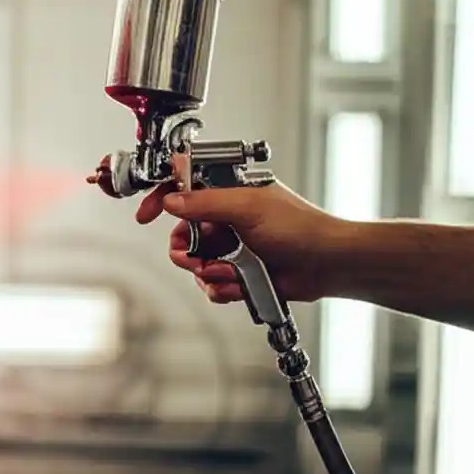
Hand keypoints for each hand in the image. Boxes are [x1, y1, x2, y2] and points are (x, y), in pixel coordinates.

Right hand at [135, 181, 343, 303]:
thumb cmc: (300, 228)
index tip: (147, 213)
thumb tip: (171, 201)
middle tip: (193, 257)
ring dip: (207, 270)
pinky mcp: (236, 271)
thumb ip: (205, 202)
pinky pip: (210, 283)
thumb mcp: (247, 207)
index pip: (183, 187)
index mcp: (228, 192)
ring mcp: (231, 245)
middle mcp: (226, 218)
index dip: (161, 197)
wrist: (326, 265)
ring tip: (227, 272)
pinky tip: (237, 284)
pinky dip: (220, 286)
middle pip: (181, 232)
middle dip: (186, 249)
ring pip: (194, 261)